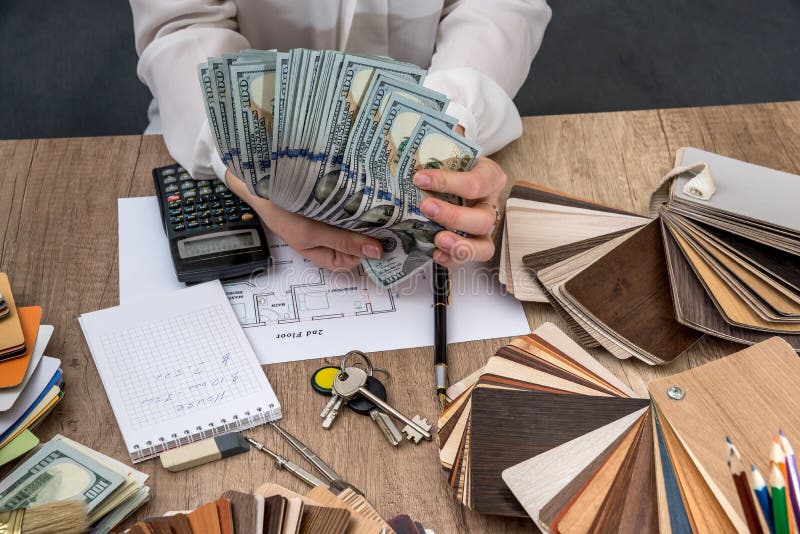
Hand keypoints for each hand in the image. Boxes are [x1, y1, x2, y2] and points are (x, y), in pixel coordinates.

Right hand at [225, 171, 382, 269]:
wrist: (259, 180)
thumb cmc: (279, 211)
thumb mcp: (312, 232)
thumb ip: (344, 241)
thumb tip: (377, 253)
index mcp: (320, 251)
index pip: (351, 260)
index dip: (366, 252)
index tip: (383, 238)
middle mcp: (325, 237)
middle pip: (354, 241)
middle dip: (367, 231)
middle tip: (384, 217)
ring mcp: (326, 218)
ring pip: (352, 222)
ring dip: (361, 213)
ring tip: (375, 202)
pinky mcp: (326, 200)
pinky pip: (345, 205)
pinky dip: (353, 199)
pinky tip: (361, 191)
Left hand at [413, 156, 505, 266]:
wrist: (459, 170)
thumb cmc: (453, 162)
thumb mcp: (450, 150)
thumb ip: (437, 152)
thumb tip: (410, 158)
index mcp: (490, 177)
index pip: (475, 182)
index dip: (447, 182)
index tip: (418, 177)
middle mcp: (491, 204)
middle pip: (483, 219)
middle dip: (454, 217)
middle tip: (426, 208)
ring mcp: (485, 228)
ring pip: (485, 246)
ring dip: (460, 245)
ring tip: (437, 240)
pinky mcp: (475, 243)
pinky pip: (471, 259)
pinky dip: (453, 259)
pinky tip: (435, 253)